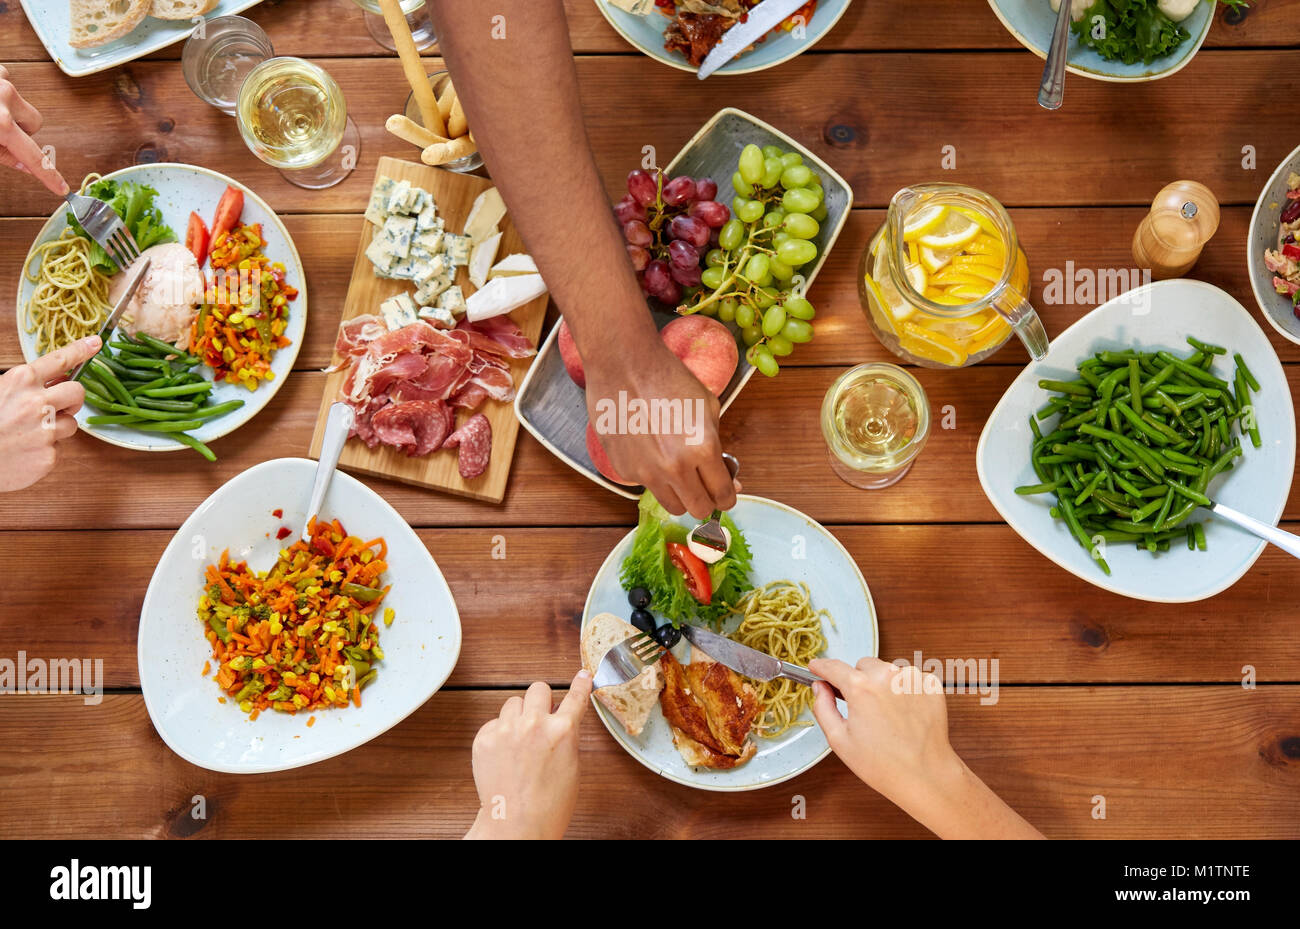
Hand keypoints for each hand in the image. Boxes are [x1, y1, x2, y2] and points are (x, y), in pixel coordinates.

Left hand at [0, 66, 69, 196]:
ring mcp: (0, 78)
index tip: (61, 187)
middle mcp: (5, 97)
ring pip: (18, 103)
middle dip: (20, 132)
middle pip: (33, 123)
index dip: (48, 174)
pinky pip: (3, 83)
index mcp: (1, 122)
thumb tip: (23, 164)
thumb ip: (0, 154)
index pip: (34, 156)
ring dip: (6, 111)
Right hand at [0, 335, 98, 492]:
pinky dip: (45, 449)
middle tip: (58, 406)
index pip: (59, 360)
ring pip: (71, 423)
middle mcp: (37, 402)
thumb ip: (24, 384)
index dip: (81, 350)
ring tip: (29, 433)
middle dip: (72, 399)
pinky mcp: (49, 455)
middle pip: (78, 392)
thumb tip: (56, 378)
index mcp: (20, 381)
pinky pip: (59, 447)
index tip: (96, 342)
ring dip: (57, 426)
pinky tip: (25, 451)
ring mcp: (45, 430)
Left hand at [465, 669, 591, 839]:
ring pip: (513, 702)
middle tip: (540, 718)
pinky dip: (499, 732)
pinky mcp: (484, 738)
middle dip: (541, 702)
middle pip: (538, 689)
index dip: (580, 684)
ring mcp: (506, 730)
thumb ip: (566, 735)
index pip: (575, 696)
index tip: (582, 675)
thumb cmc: (549, 804)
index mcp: (563, 730)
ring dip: (518, 715)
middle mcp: (534, 724)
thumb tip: (560, 718)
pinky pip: (493, 722)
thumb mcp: (571, 765)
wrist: (516, 825)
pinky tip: (504, 754)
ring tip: (520, 741)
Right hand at [585, 341, 738, 519]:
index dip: (727, 496)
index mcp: (703, 449)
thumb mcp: (707, 407)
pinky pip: (645, 485)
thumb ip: (718, 446)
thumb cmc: (668, 378)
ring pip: (672, 505)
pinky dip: (651, 476)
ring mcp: (647, 472)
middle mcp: (675, 467)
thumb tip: (730, 478)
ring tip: (675, 469)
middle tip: (702, 486)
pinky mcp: (624, 469)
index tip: (724, 494)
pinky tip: (647, 449)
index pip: (723, 496)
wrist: (623, 364)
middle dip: (705, 501)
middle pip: (698, 510)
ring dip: (679, 494)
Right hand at [810, 657, 1042, 838]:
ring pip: (888, 671)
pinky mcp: (931, 685)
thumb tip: (820, 688)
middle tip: (863, 709)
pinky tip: (905, 715)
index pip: (833, 666)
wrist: (926, 776)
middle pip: (863, 666)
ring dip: (883, 685)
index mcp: (861, 687)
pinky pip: (909, 679)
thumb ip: (823, 708)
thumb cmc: (884, 764)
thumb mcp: (840, 741)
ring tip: (888, 716)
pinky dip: (904, 691)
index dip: (820, 667)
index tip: (816, 668)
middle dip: (859, 681)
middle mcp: (887, 675)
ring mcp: (912, 678)